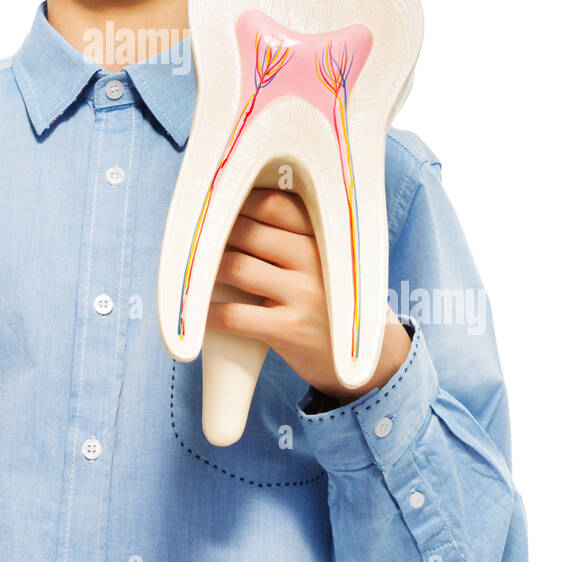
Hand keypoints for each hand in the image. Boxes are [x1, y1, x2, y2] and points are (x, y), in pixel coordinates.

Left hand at [207, 188, 410, 402]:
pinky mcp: (289, 329)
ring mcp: (303, 294)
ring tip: (196, 270)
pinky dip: (208, 312)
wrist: (367, 360)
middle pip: (249, 231)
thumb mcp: (329, 261)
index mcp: (324, 237)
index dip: (240, 200)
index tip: (218, 205)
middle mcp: (316, 260)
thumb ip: (295, 235)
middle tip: (197, 238)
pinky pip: (234, 315)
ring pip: (236, 267)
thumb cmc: (332, 301)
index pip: (276, 204)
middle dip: (216, 233)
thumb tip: (236, 210)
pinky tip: (198, 312)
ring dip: (207, 268)